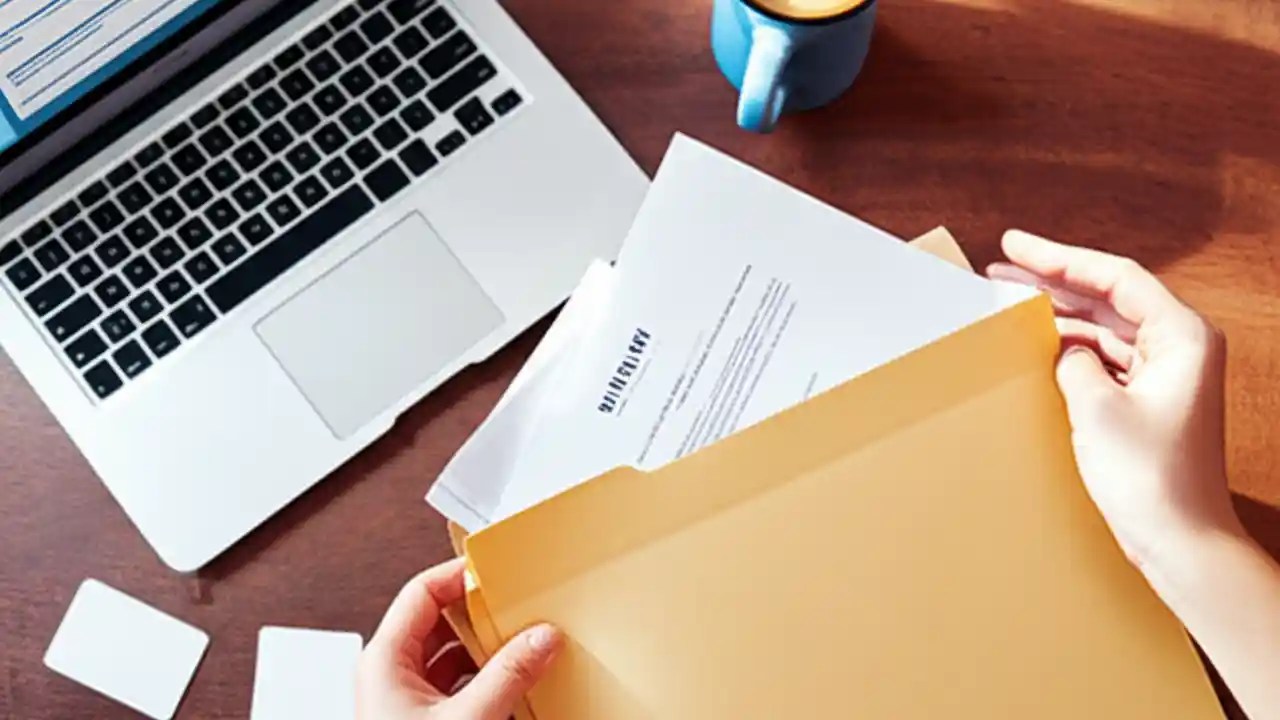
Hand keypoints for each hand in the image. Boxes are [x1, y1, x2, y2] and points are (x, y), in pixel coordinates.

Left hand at [357, 558, 563, 719]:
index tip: (498, 571)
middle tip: (518, 607)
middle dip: (483, 616)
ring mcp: (405, 701)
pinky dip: (486, 680)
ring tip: (523, 645)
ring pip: (451, 656)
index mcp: (385, 660)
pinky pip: (458, 687)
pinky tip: (515, 684)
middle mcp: (391, 675)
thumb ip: (509, 676)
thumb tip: (541, 639)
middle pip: (439, 623)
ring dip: (488, 651)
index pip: (422, 592)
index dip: (460, 576)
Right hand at [987, 231, 1241, 577]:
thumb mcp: (1096, 408)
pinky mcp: (1153, 401)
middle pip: (1110, 297)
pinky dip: (1073, 350)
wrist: (1181, 541)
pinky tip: (1041, 346)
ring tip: (1012, 303)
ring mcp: (1169, 375)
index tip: (1015, 245)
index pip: (1114, 276)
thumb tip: (1065, 350)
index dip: (1059, 256)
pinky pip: (1107, 358)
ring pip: (1106, 327)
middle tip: (1003, 266)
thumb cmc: (1152, 481)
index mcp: (1182, 336)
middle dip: (1055, 281)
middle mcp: (1181, 348)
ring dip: (1061, 316)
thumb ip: (1073, 363)